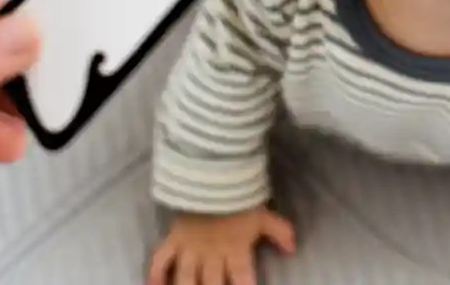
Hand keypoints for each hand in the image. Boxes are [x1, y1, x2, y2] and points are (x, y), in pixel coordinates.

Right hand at [148, 206, 296, 284]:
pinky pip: (161, 260)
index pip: (243, 278)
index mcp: (236, 250)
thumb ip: (280, 232)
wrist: (212, 174)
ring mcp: (190, 248)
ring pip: (185, 279)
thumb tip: (293, 249)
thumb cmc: (240, 196)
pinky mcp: (173, 239)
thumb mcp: (264, 215)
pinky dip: (156, 274)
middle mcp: (212, 255)